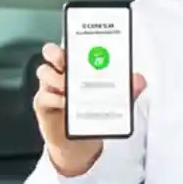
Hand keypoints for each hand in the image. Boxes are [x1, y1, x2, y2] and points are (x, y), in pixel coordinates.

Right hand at [32, 42, 145, 176]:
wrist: (81, 142)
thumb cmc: (92, 114)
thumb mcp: (113, 100)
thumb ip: (127, 90)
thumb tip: (139, 80)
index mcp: (76, 66)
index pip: (70, 46)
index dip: (72, 41)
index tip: (82, 42)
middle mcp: (60, 73)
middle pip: (50, 52)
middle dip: (58, 52)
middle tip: (68, 60)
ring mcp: (50, 88)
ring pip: (44, 72)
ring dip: (58, 77)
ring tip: (71, 87)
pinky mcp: (43, 105)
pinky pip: (44, 96)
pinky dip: (56, 99)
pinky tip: (67, 104)